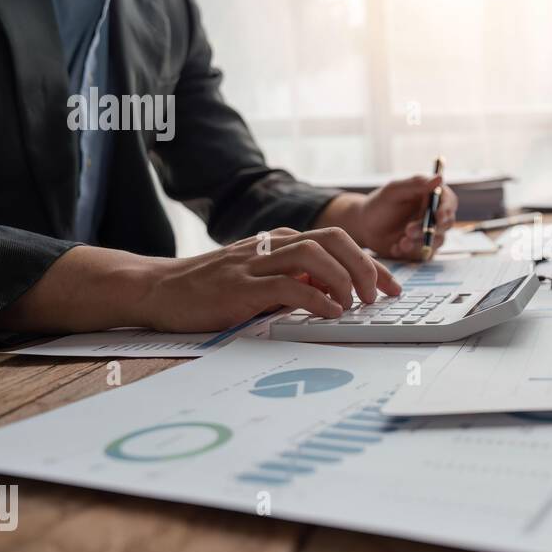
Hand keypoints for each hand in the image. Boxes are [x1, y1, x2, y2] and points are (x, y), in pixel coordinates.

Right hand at [142, 227, 401, 330]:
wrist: (158, 290)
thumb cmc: (212, 290)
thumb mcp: (262, 281)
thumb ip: (296, 282)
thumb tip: (338, 294)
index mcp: (281, 242)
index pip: (338, 241)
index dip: (371, 262)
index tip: (393, 287)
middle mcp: (271, 245)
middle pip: (332, 239)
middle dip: (365, 265)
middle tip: (379, 296)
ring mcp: (254, 263)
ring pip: (313, 254)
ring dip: (343, 278)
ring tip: (357, 304)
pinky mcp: (239, 287)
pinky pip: (286, 285)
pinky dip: (314, 298)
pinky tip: (330, 313)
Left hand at [315, 175, 457, 259]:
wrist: (364, 227)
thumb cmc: (379, 204)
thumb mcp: (394, 191)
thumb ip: (416, 184)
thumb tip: (440, 178)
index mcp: (431, 197)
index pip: (449, 202)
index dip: (447, 209)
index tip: (439, 216)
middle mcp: (434, 216)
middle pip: (445, 224)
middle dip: (428, 229)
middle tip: (408, 231)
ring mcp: (429, 234)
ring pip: (437, 241)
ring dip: (419, 242)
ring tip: (400, 242)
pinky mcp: (422, 249)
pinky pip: (424, 254)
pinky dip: (410, 252)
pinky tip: (395, 247)